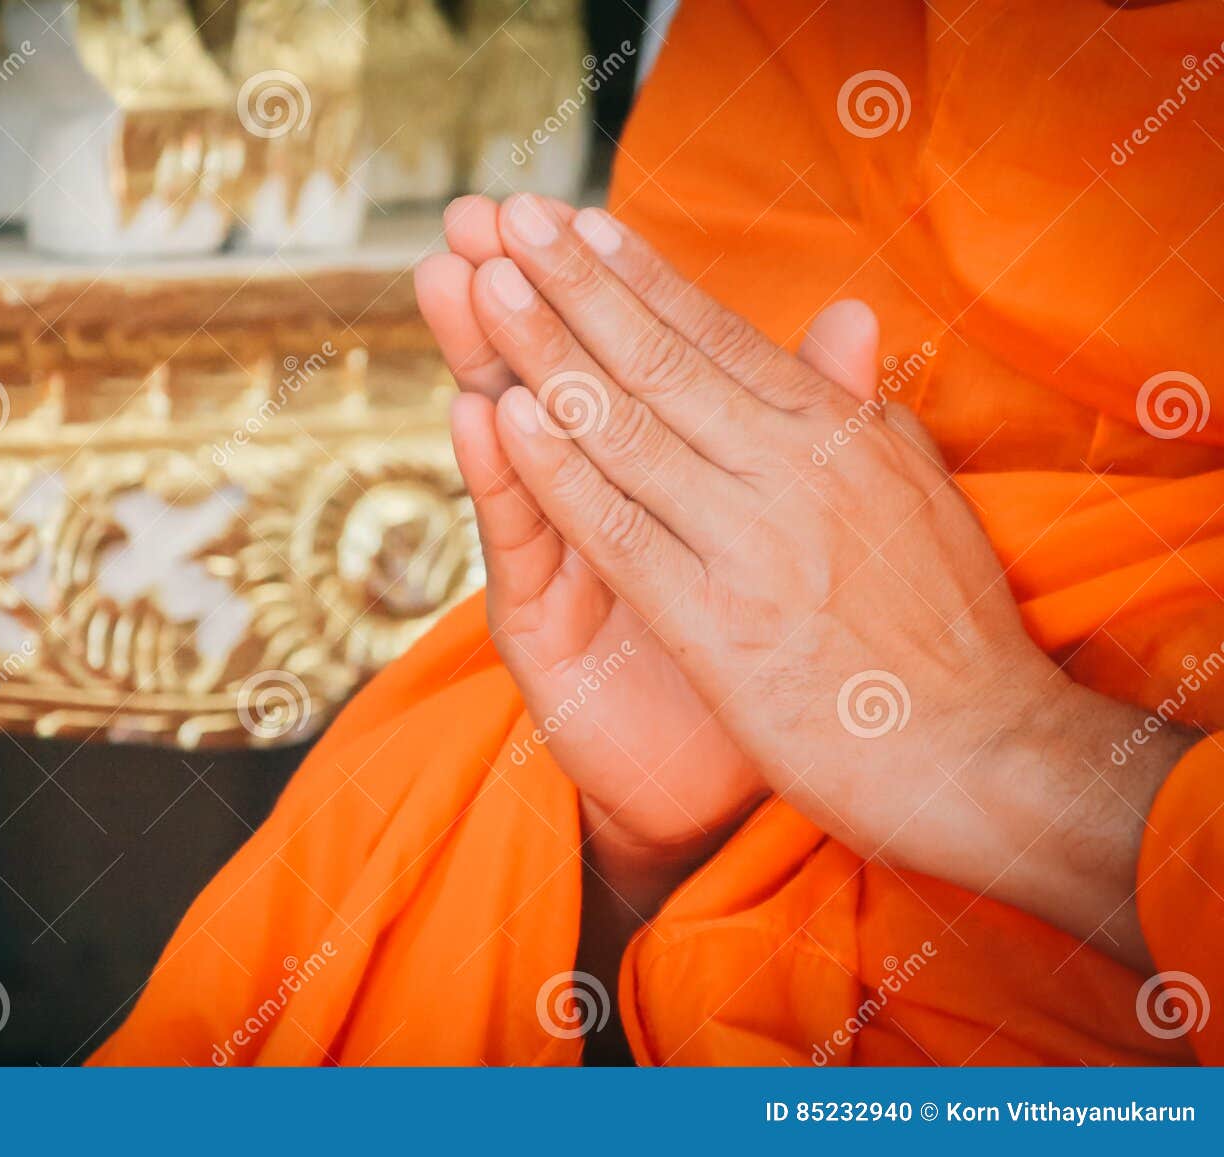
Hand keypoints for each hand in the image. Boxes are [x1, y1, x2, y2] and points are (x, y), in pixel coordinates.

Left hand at [465, 194, 1190, 968]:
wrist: (988, 759)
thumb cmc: (953, 636)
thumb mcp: (922, 497)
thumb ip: (868, 411)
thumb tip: (849, 326)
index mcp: (843, 435)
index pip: (721, 336)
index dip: (641, 275)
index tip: (580, 225)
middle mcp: (795, 469)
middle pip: (660, 357)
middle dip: (574, 283)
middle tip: (508, 219)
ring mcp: (753, 542)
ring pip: (628, 427)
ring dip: (545, 352)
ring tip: (485, 288)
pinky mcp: (719, 624)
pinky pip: (618, 529)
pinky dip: (556, 469)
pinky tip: (503, 419)